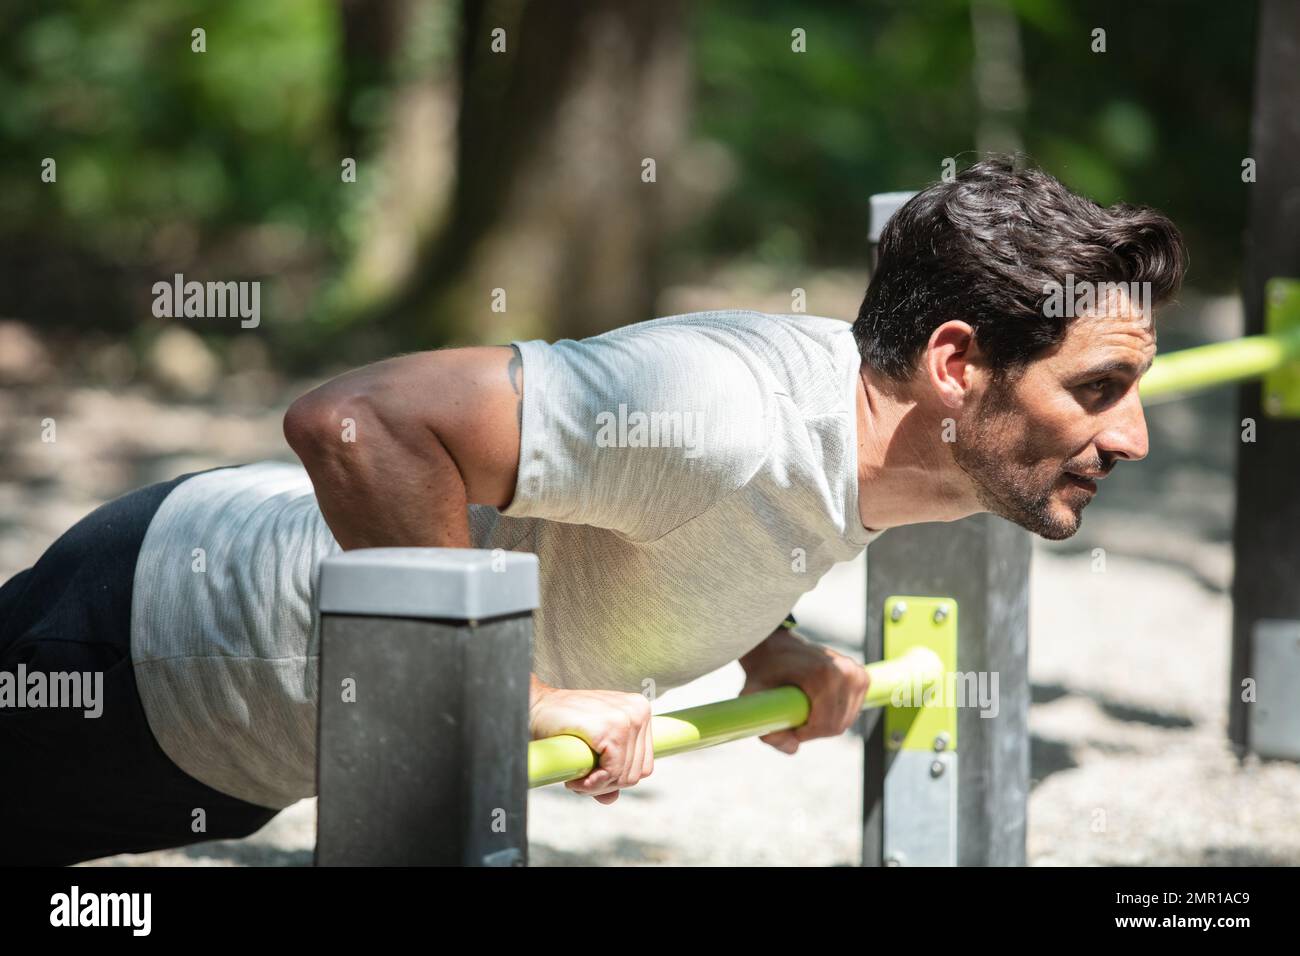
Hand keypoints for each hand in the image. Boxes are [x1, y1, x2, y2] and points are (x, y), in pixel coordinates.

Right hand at [528, 683, 654, 803]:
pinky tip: (575, 779)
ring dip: (597, 786)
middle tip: (580, 782)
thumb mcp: (592, 747)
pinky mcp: (611, 728)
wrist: (535, 707)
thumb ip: (607, 770)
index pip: (643, 763)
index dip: (618, 779)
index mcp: (640, 711)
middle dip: (607, 785)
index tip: (592, 779)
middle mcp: (639, 711)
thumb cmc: (562, 725)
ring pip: (624, 775)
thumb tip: (612, 799)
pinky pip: (612, 771)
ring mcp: (627, 718)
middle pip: (636, 772)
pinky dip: (593, 784)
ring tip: (576, 780)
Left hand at [738, 629, 870, 753]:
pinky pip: (852, 711)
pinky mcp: (862, 677)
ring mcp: (857, 672)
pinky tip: (818, 701)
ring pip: (846, 720)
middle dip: (815, 730)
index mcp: (825, 673)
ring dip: (824, 722)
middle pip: (837, 725)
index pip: (826, 724)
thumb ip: (768, 728)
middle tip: (794, 718)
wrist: (776, 647)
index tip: (790, 726)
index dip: (806, 733)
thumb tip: (793, 749)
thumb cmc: (764, 671)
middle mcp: (846, 671)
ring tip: (804, 707)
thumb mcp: (754, 696)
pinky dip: (835, 713)